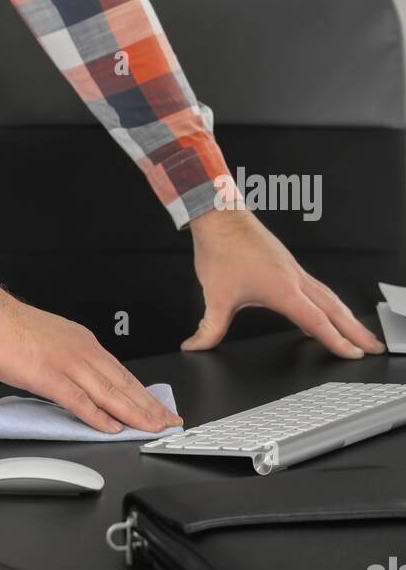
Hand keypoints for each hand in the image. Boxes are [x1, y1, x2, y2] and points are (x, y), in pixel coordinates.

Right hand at [0, 287, 182, 432]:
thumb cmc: (6, 326)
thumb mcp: (47, 341)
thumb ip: (64, 361)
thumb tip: (75, 384)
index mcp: (81, 342)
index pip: (120, 373)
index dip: (142, 394)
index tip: (158, 408)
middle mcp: (80, 350)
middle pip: (122, 384)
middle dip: (149, 406)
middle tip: (170, 423)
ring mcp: (66, 363)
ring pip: (109, 392)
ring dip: (135, 413)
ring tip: (153, 429)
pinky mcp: (47, 375)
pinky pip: (78, 399)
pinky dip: (97, 416)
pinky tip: (112, 428)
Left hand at [182, 207, 387, 357]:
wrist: (219, 214)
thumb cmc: (221, 248)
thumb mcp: (214, 295)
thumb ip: (208, 327)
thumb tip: (195, 346)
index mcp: (283, 289)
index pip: (317, 322)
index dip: (337, 341)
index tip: (354, 355)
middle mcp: (294, 278)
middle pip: (334, 309)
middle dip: (356, 330)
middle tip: (373, 346)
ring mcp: (293, 269)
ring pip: (328, 296)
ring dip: (347, 315)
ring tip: (360, 331)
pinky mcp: (287, 263)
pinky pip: (316, 287)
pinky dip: (329, 302)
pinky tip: (324, 311)